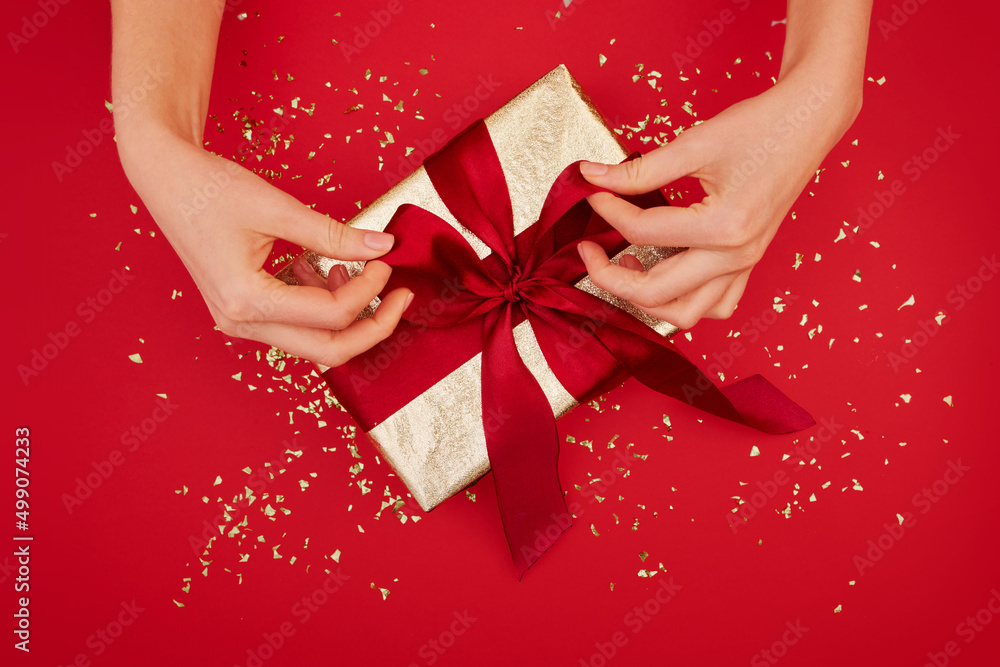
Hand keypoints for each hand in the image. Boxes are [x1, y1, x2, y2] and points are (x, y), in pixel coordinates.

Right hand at [118, 126, 412, 366]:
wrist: (166, 180)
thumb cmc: (211, 188)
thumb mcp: (277, 207)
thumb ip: (334, 233)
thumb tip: (384, 246)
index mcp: (246, 300)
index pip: (331, 315)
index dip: (369, 289)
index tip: (386, 259)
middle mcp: (240, 322)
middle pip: (327, 350)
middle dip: (373, 327)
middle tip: (402, 296)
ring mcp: (239, 322)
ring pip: (313, 343)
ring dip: (346, 316)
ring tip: (357, 270)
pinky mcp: (243, 311)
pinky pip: (295, 326)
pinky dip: (320, 304)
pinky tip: (325, 269)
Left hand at [577, 71, 859, 329]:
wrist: (807, 122)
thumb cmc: (760, 127)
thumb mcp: (695, 144)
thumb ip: (640, 169)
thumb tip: (592, 177)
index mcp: (724, 226)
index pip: (644, 233)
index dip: (608, 211)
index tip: (593, 192)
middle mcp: (736, 256)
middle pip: (656, 292)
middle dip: (610, 276)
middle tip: (588, 250)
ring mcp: (745, 265)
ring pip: (685, 313)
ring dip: (646, 301)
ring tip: (625, 266)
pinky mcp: (747, 263)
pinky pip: (714, 305)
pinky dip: (682, 301)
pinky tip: (661, 272)